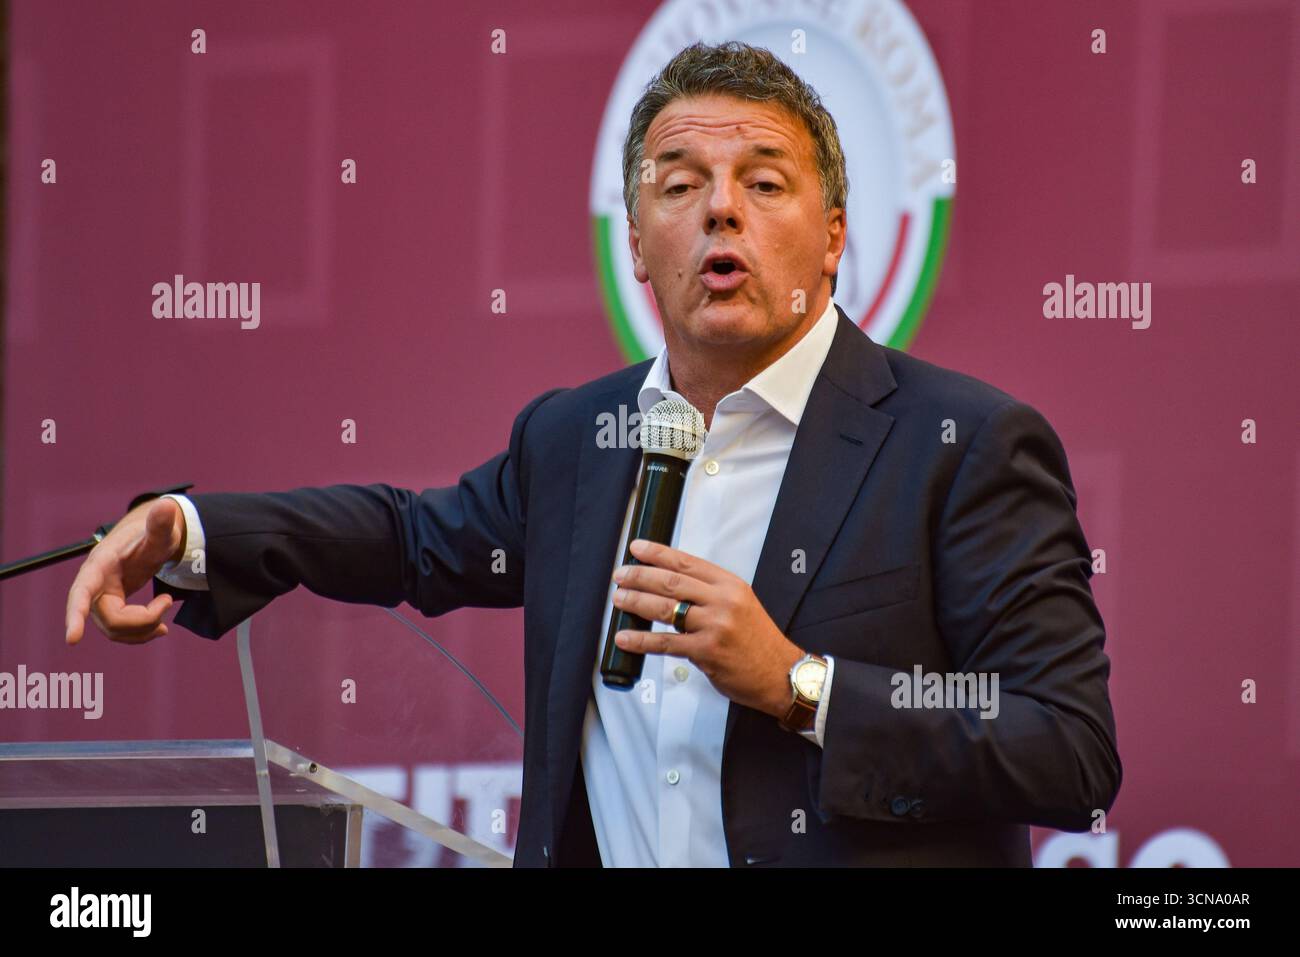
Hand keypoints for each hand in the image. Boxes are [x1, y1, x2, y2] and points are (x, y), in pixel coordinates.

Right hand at [64, 496, 187, 645]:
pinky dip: (141, 633)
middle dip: (142, 619)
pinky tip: (161, 627)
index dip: (76, 616)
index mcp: (100, 565)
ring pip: (115, 630)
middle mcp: (94, 585)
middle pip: (110, 620)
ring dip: (144, 629)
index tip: (72, 640)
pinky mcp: (110, 607)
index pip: (82, 593)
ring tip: (166, 606)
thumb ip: (161, 523)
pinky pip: (120, 631)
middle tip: (168, 600)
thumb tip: (166, 506)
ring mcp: (100, 598)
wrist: (151, 539)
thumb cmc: (153, 534)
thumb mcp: (161, 531)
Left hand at [610, 538, 804, 717]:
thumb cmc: (757, 640)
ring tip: (618, 599)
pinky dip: (641, 639)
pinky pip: (665, 643)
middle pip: (671, 582)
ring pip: (665, 608)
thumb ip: (710, 593)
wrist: (780, 672)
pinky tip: (625, 637)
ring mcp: (714, 626)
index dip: (657, 553)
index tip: (636, 548)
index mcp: (730, 584)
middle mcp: (722, 601)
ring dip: (636, 602)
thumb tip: (669, 585)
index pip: (686, 562)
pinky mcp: (706, 651)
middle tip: (620, 575)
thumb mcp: (740, 604)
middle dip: (640, 576)